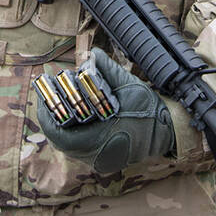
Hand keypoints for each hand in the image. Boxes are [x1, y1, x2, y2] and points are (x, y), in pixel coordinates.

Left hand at [37, 48, 175, 174]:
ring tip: (62, 103)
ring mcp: (99, 160)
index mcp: (99, 143)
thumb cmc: (149, 110)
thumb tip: (90, 55)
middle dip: (54, 116)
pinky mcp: (103, 159)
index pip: (60, 135)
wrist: (168, 130)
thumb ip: (106, 70)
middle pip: (61, 139)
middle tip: (51, 96)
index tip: (46, 95)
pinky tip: (76, 114)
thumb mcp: (128, 86)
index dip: (49, 114)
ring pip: (70, 144)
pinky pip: (81, 146)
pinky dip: (75, 130)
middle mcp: (96, 157)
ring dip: (63, 124)